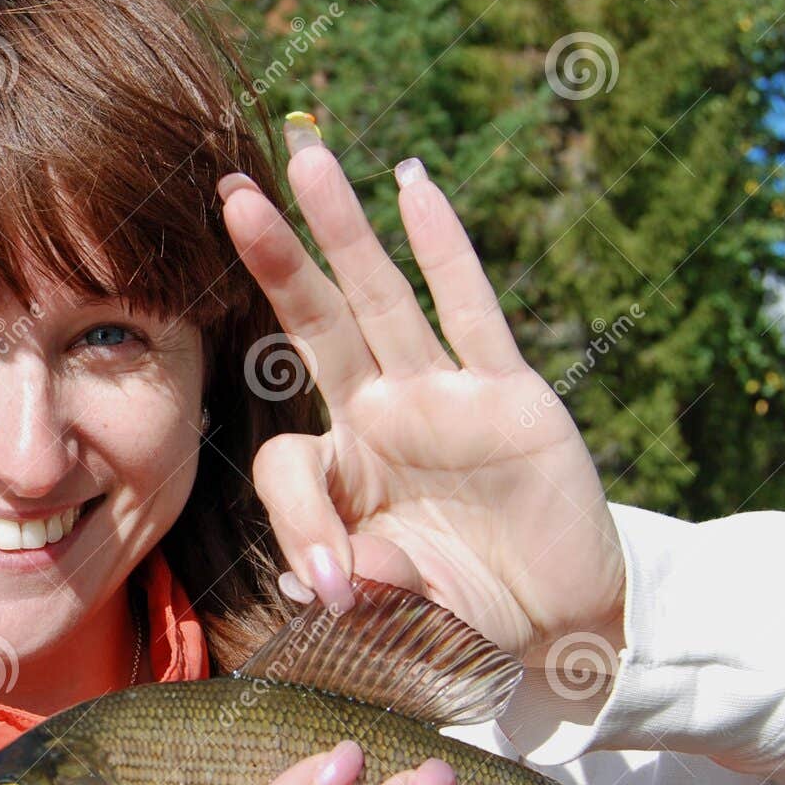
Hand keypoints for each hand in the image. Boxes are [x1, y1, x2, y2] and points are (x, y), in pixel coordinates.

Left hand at [218, 134, 625, 669]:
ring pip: (383, 301)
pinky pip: (472, 314)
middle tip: (230, 194)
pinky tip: (415, 186)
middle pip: (317, 327)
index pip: (288, 465)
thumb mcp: (402, 616)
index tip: (331, 586)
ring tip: (308, 160)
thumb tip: (338, 578)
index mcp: (338, 476)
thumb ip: (367, 591)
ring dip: (347, 232)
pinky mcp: (509, 396)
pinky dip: (447, 253)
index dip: (300, 522)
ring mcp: (441, 399)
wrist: (554, 624)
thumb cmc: (461, 617)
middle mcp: (379, 419)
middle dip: (277, 262)